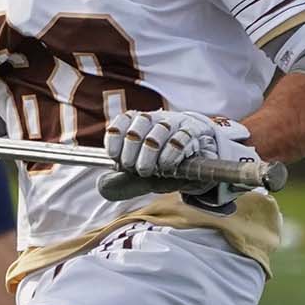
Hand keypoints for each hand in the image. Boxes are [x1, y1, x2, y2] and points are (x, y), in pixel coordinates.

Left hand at [96, 110, 260, 206]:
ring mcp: (177, 122)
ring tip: (149, 170)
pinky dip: (171, 153)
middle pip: (140, 123)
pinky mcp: (195, 130)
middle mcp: (157, 117)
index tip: (114, 157)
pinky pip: (182, 137)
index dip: (116, 138)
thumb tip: (102, 187)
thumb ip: (126, 178)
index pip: (123, 121)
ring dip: (150, 153)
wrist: (202, 157)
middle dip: (132, 149)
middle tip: (132, 168)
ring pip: (159, 130)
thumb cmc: (166, 162)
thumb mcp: (145, 170)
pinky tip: (167, 166)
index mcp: (140, 122)